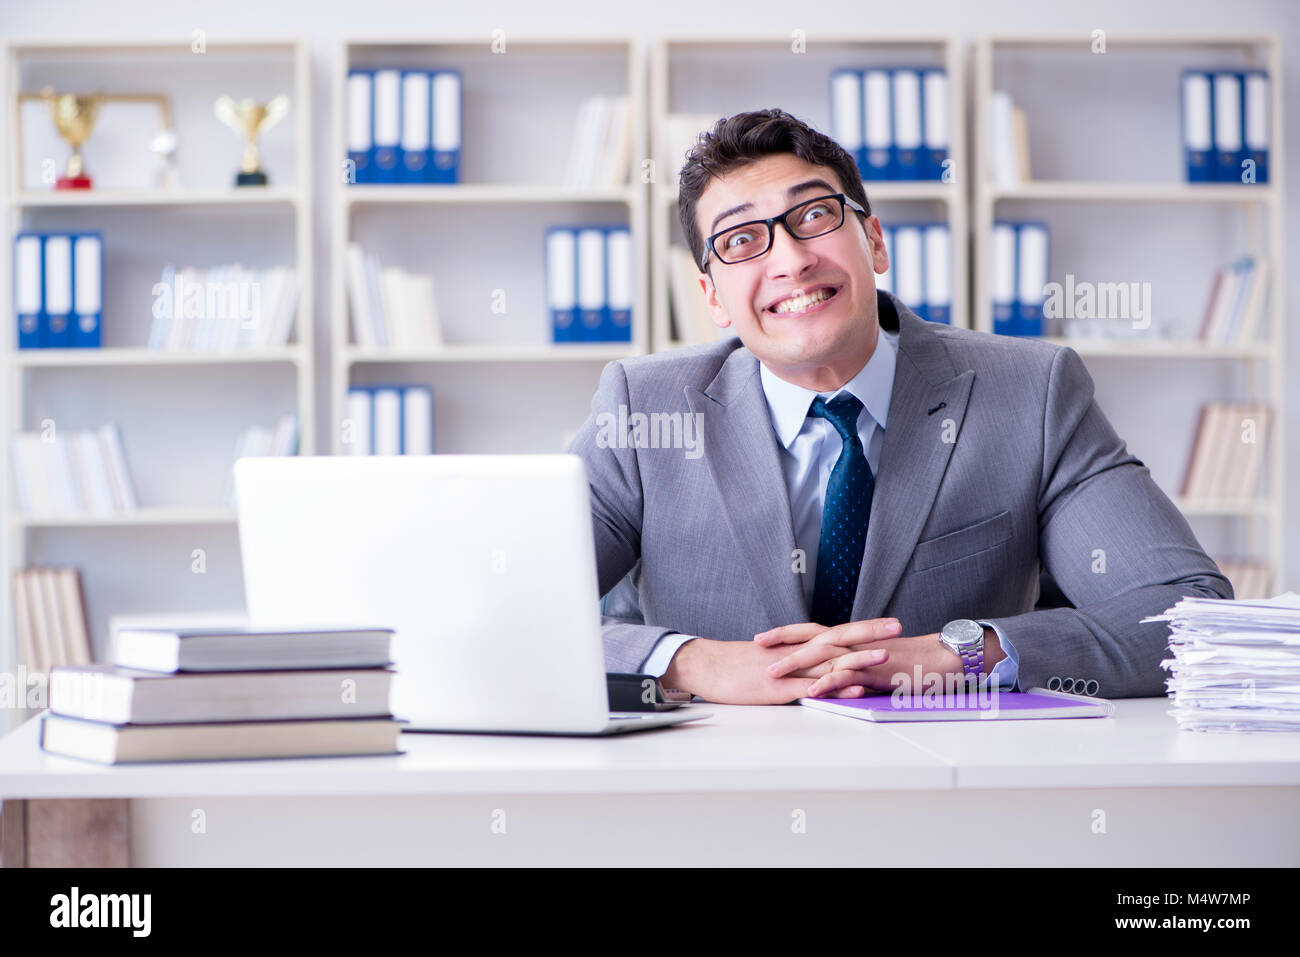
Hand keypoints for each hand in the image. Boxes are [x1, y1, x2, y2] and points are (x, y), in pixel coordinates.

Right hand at [661, 634, 891, 704]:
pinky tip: (856, 688)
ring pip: (830, 661)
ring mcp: (789, 670)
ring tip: (887, 654)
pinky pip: (812, 687)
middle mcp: (796, 653)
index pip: (834, 632)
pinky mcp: (779, 688)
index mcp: (795, 646)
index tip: (886, 624)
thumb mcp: (767, 660)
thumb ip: (790, 663)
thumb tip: (809, 670)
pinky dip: (837, 687)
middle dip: (869, 632)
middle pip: (838, 639)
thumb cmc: (732, 665)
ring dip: (859, 657)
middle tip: (898, 626)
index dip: (861, 628)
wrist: (703, 665)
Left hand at [758, 619, 964, 696]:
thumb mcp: (871, 665)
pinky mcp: (876, 671)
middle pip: (811, 637)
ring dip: (797, 663)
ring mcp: (864, 655)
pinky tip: (811, 691)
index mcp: (850, 640)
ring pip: (824, 655)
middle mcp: (853, 643)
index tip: (762, 637)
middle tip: (757, 645)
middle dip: (782, 641)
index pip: (812, 631)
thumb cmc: (908, 664)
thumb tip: (830, 681)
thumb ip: (849, 670)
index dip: (786, 633)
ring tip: (773, 672)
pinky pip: (849, 676)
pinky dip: (829, 683)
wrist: (942, 660)